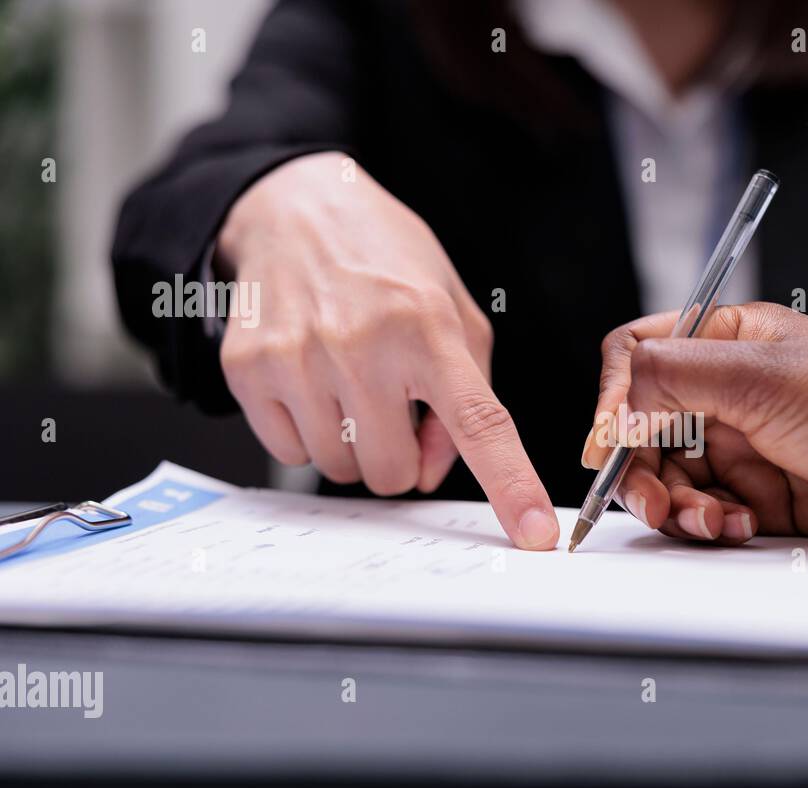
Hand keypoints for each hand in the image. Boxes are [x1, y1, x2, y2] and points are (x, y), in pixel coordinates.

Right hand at [215, 152, 557, 549]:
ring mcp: (297, 358)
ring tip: (350, 381)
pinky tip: (311, 380)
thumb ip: (467, 395)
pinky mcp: (246, 368)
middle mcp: (361, 344)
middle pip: (393, 473)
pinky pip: (288, 452)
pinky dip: (307, 432)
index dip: (511, 485)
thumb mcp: (454, 312)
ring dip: (353, 443)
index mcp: (428, 326)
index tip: (535, 534)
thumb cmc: (387, 263)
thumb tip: (432, 471)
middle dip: (400, 454)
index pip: (480, 424)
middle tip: (393, 404)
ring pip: (340, 468)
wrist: (296, 208)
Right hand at [583, 303, 807, 549]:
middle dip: (640, 468)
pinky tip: (740, 528)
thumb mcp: (765, 378)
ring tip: (712, 520)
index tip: (604, 445)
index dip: (612, 400)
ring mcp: (751, 445)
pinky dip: (711, 525)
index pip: (639, 357)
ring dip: (678, 505)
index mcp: (730, 338)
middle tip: (652, 502)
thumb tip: (611, 400)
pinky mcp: (768, 497)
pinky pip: (709, 512)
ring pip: (673, 478)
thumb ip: (674, 376)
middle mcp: (734, 390)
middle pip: (645, 427)